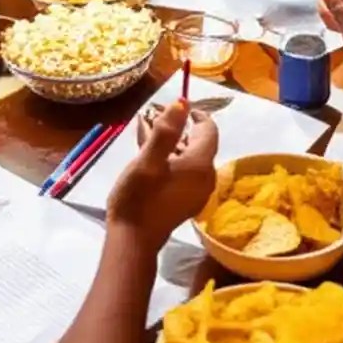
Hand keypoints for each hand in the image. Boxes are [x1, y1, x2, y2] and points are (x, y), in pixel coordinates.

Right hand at [108, 102, 217, 250]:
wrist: (133, 240)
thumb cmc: (138, 198)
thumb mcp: (148, 160)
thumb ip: (166, 131)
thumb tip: (182, 102)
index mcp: (200, 164)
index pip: (209, 129)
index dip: (195, 115)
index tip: (175, 106)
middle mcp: (206, 177)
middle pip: (200, 143)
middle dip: (180, 128)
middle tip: (155, 119)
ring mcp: (198, 191)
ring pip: (191, 158)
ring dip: (173, 144)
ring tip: (148, 134)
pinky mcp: (187, 200)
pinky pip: (185, 172)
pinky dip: (172, 160)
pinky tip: (151, 157)